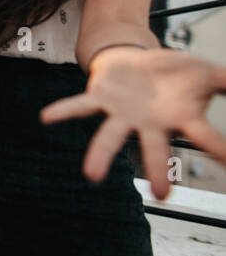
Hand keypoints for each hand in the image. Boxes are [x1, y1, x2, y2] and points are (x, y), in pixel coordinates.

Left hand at [41, 47, 225, 199]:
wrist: (135, 59)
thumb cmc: (174, 73)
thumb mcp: (208, 72)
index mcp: (179, 120)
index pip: (205, 137)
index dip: (220, 150)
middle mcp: (148, 124)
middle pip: (153, 150)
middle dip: (156, 172)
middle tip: (160, 197)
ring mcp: (121, 114)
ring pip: (109, 137)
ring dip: (99, 155)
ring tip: (91, 176)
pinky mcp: (99, 98)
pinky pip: (80, 106)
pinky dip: (64, 110)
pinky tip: (46, 117)